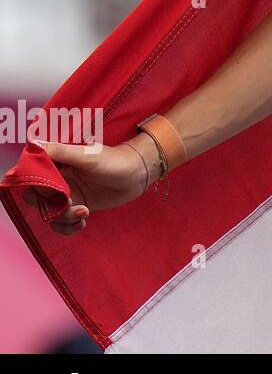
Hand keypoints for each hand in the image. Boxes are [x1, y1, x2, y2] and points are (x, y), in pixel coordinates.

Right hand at [22, 139, 154, 235]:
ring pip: (49, 214)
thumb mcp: (87, 155)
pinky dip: (68, 227)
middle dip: (50, 206)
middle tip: (71, 202)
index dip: (36, 187)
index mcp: (56, 164)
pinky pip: (62, 223)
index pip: (31, 177)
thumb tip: (33, 145)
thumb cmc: (114, 160)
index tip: (53, 191)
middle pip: (36, 199)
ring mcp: (68, 195)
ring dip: (63, 218)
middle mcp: (59, 180)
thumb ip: (60, 152)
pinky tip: (83, 223)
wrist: (138, 174)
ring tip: (84, 212)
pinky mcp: (78, 207)